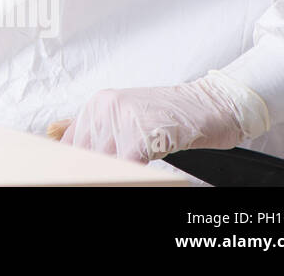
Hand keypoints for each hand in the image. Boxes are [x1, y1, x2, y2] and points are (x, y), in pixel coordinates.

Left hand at [47, 71, 271, 162]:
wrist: (213, 103)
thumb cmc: (174, 115)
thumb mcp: (128, 119)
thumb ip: (102, 137)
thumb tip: (78, 161)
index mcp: (97, 105)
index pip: (70, 144)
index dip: (73, 167)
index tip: (72, 177)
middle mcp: (105, 108)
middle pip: (85, 156)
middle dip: (91, 173)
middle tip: (101, 179)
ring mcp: (124, 119)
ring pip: (103, 163)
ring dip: (111, 176)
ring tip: (119, 179)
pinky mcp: (145, 134)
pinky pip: (127, 166)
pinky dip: (129, 176)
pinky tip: (137, 177)